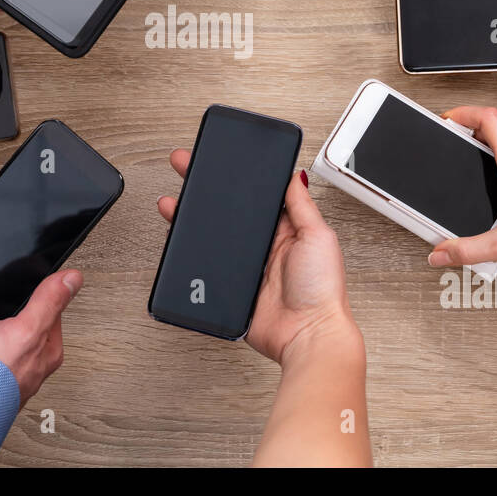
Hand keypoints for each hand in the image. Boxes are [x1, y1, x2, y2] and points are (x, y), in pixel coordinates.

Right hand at [156, 152, 356, 365]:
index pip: (257, 196)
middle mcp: (265, 246)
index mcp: (287, 229)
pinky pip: (207, 268)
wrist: (307, 335)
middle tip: (186, 169)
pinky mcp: (233, 288)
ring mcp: (246, 268)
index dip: (238, 179)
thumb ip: (302, 206)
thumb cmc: (322, 290)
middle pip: (230, 213)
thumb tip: (294, 174)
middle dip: (206, 191)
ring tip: (173, 202)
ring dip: (193, 220)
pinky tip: (179, 240)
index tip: (222, 160)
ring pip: (214, 238)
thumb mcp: (318, 236)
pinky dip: (192, 255)